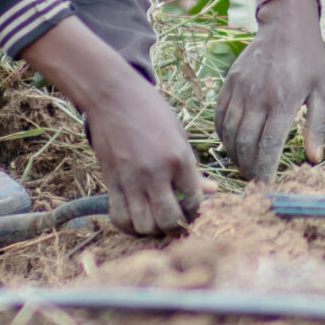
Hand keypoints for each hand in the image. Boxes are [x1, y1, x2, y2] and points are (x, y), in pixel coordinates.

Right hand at [23, 17, 201, 234]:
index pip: (194, 201)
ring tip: (155, 219)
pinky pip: (119, 217)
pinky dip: (129, 225)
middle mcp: (155, 172)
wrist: (112, 95)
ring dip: (151, 228)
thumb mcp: (178, 134)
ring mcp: (131, 179)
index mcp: (178, 158)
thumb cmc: (150, 110)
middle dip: (175, 226)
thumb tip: (212, 190)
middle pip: (168, 220)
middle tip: (175, 220)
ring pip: (143, 225)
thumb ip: (192, 168)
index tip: (191, 208)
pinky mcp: (111, 181)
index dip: (195, 211)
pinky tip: (135, 217)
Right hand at [216, 0, 324, 181]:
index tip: (266, 186)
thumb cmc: (309, 60)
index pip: (268, 146)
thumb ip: (317, 126)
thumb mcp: (322, 92)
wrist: (286, 26)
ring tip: (244, 164)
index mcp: (284, 101)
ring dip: (234, 153)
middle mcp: (258, 96)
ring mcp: (241, 88)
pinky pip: (220, 115)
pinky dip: (222, 134)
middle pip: (246, 143)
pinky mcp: (230, 81)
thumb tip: (314, 159)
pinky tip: (231, 143)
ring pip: (230, 131)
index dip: (264, 170)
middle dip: (248, 167)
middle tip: (254, 179)